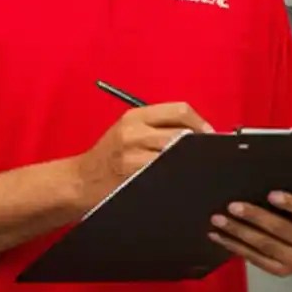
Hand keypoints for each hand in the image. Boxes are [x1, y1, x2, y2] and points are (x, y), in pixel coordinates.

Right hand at [73, 103, 212, 208]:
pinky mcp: (137, 176)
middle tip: (207, 156)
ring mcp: (135, 155)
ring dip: (192, 162)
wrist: (81, 181)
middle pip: (183, 133)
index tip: (210, 136)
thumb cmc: (109, 157)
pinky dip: (180, 176)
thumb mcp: (127, 132)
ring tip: (193, 168)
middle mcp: (135, 132)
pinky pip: (170, 174)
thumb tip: (201, 133)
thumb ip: (158, 127)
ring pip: (179, 154)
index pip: (180, 110)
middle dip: (200, 146)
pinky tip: (180, 180)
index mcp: (135, 116)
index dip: (201, 123)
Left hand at [209, 191, 291, 276]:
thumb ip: (280, 191)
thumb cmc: (290, 212)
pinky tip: (216, 235)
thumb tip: (248, 176)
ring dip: (238, 231)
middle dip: (254, 216)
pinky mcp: (281, 272)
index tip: (271, 194)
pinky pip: (254, 258)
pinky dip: (233, 245)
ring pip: (265, 244)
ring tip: (217, 219)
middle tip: (231, 206)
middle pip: (282, 229)